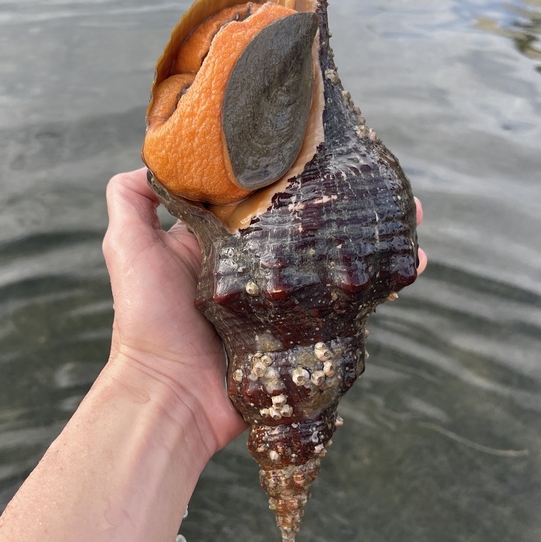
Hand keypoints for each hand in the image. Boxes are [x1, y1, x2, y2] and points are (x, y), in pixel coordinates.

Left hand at [102, 169, 427, 455]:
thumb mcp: (127, 250)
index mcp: (220, 241)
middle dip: (344, 200)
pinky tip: (413, 260)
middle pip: (307, 223)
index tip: (319, 144)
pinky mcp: (304, 331)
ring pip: (336, 258)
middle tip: (377, 178)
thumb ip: (130, 203)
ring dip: (373, 234)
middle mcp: (254, 265)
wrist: (170, 397)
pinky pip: (349, 304)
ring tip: (411, 214)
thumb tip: (149, 155)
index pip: (261, 196)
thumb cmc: (147, 320)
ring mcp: (282, 299)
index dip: (290, 172)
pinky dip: (383, 285)